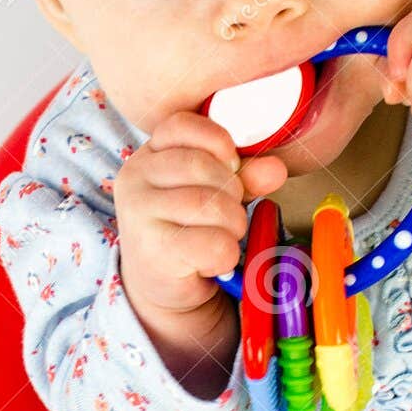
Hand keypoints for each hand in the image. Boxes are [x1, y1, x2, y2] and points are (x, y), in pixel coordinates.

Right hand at [114, 111, 286, 320]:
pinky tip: (213, 260)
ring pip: (210, 205)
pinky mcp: (155, 251)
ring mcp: (140, 214)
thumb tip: (276, 168)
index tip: (230, 165)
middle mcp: (136, 179)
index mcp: (148, 156)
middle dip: (231, 193)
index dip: (217, 142)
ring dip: (232, 226)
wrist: (162, 285)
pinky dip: (226, 254)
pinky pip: (214, 242)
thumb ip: (244, 175)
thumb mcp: (215, 193)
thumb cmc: (188, 229)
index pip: (181, 126)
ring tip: (222, 237)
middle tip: (227, 215)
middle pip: (202, 166)